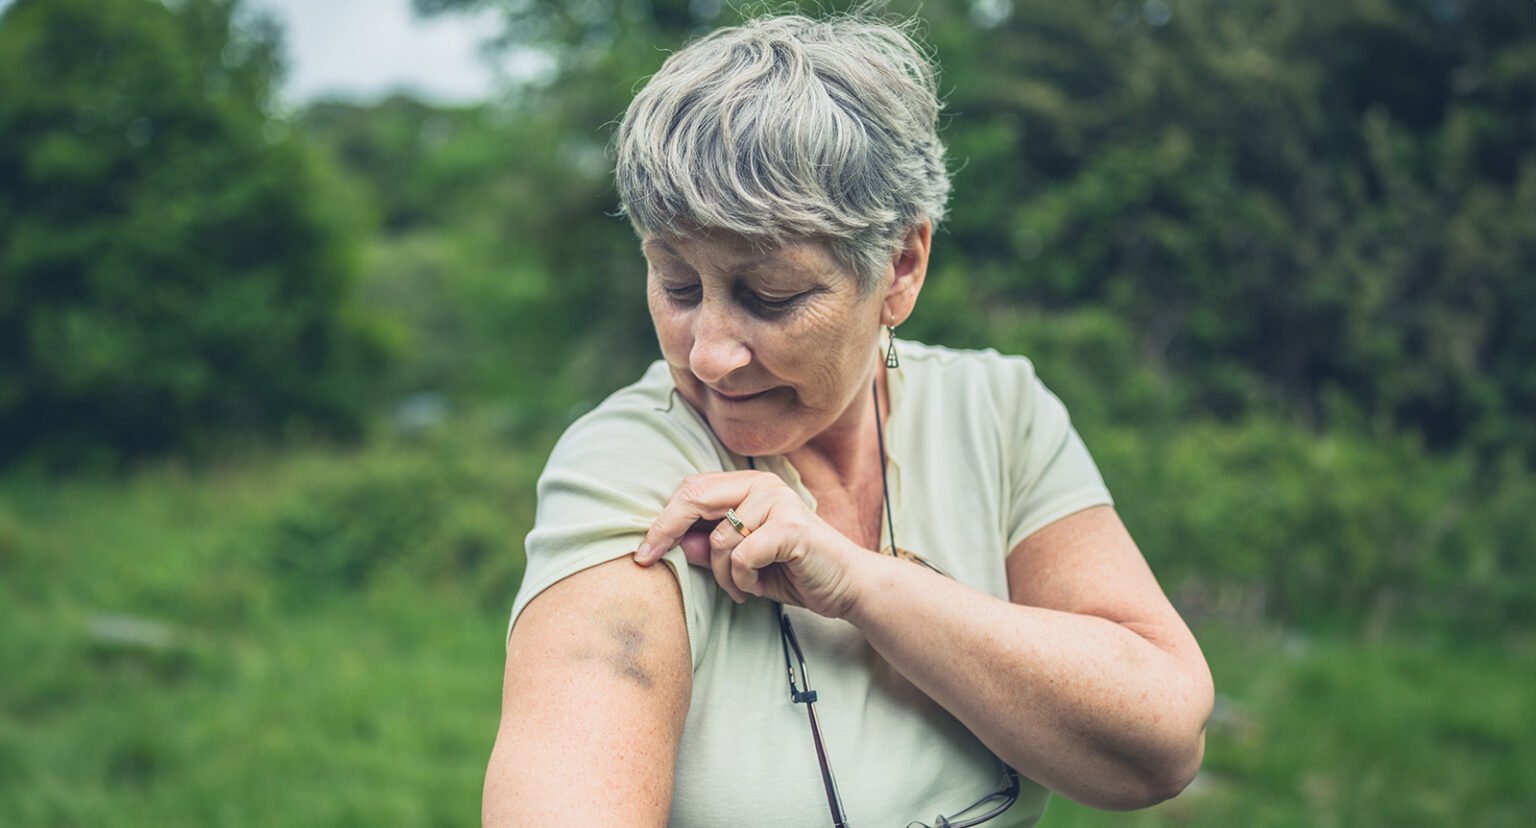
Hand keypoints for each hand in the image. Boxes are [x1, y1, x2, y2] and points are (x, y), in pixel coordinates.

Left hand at [632, 471, 863, 618]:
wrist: (847, 586)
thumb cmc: (794, 571)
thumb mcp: (743, 562)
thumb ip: (712, 549)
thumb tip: (676, 543)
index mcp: (749, 486)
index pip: (692, 489)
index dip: (663, 519)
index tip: (642, 551)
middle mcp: (762, 485)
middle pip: (695, 497)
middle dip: (666, 531)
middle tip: (649, 559)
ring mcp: (778, 502)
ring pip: (719, 539)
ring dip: (722, 575)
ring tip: (741, 588)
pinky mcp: (791, 527)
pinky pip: (741, 556)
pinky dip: (741, 581)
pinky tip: (756, 588)